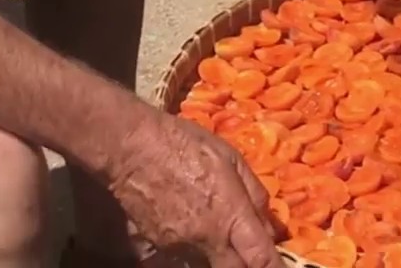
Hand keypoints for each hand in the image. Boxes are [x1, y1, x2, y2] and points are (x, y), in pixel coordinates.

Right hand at [109, 112, 282, 267]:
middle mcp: (206, 239)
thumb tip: (269, 225)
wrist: (131, 147)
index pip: (260, 258)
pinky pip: (183, 257)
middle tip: (249, 253)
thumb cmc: (185, 144)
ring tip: (216, 229)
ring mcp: (178, 247)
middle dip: (246, 266)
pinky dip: (195, 249)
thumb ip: (254, 194)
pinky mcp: (157, 246)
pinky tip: (192, 225)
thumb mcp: (231, 158)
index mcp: (229, 215)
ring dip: (219, 257)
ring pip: (207, 266)